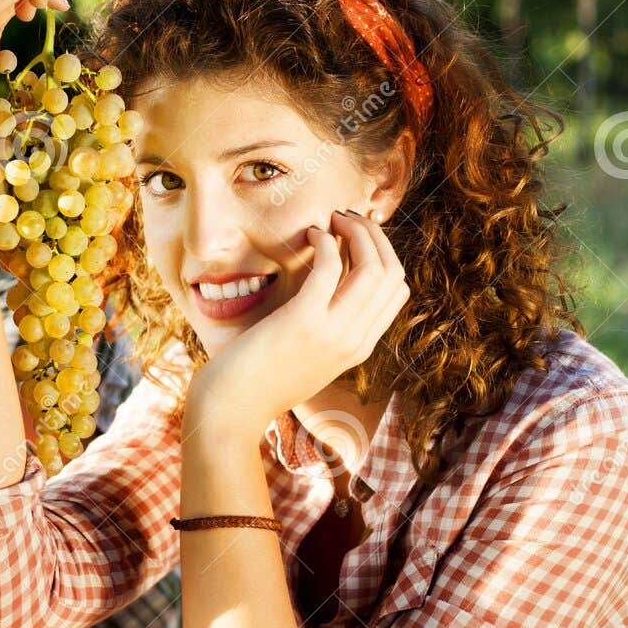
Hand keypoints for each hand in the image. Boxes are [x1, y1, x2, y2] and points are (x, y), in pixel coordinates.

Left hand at [185, 210, 408, 439]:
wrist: (230, 409)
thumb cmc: (258, 380)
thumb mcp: (307, 358)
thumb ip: (327, 330)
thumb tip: (328, 286)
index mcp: (359, 348)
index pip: (396, 291)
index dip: (383, 255)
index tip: (358, 238)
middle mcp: (354, 340)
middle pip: (391, 274)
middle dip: (375, 237)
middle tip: (348, 219)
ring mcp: (332, 332)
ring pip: (373, 267)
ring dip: (356, 232)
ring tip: (334, 220)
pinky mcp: (303, 321)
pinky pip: (330, 267)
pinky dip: (325, 242)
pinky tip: (311, 234)